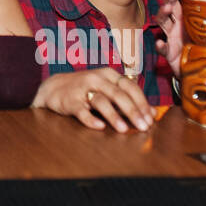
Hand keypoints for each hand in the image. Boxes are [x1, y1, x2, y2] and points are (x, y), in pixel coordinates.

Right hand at [32, 67, 154, 131]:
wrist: (52, 88)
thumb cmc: (85, 90)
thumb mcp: (107, 90)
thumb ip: (128, 99)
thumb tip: (153, 112)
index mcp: (109, 75)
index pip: (130, 87)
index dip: (142, 102)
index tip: (151, 119)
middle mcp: (97, 79)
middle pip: (118, 94)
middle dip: (133, 111)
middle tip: (144, 127)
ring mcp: (82, 89)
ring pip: (101, 101)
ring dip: (114, 115)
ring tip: (123, 130)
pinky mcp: (69, 100)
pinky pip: (81, 111)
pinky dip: (90, 119)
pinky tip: (99, 127)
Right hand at [154, 0, 190, 77]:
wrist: (202, 73)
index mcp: (190, 18)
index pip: (187, 1)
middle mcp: (179, 25)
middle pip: (170, 6)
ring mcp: (172, 37)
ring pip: (162, 22)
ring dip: (163, 13)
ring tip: (167, 9)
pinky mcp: (169, 53)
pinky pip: (162, 49)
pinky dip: (160, 46)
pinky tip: (161, 43)